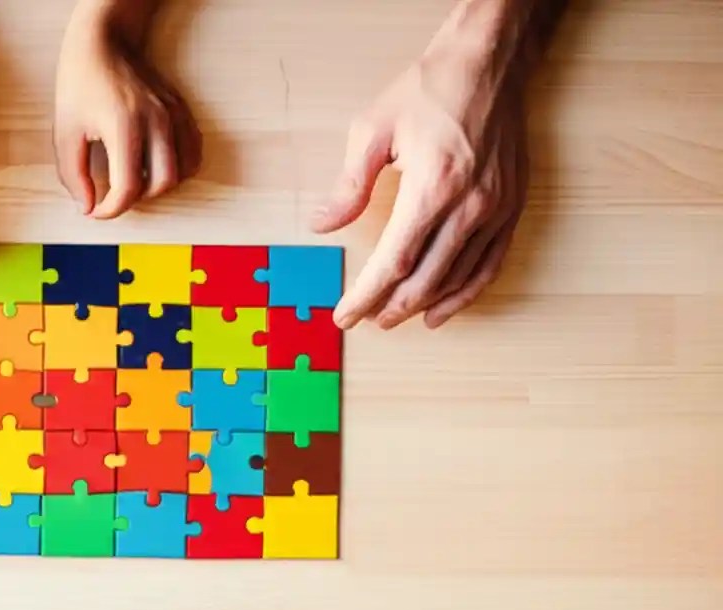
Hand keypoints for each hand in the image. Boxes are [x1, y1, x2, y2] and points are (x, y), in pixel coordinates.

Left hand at [53, 2, 201, 218]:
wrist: (103, 44)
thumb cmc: (80, 84)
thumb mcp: (64, 132)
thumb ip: (73, 175)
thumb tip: (88, 207)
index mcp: (124, 126)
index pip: (128, 187)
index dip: (111, 210)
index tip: (96, 211)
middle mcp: (155, 121)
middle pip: (160, 184)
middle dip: (135, 199)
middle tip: (113, 193)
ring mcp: (173, 115)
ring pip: (182, 172)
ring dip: (159, 186)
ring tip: (134, 178)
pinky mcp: (182, 111)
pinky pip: (193, 153)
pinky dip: (179, 169)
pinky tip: (155, 166)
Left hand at [312, 9, 531, 329]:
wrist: (487, 64)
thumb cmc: (428, 91)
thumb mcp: (372, 130)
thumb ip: (349, 185)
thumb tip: (322, 224)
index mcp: (432, 187)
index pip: (394, 260)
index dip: (367, 294)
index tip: (346, 315)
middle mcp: (470, 205)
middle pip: (427, 277)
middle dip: (392, 306)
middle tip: (367, 320)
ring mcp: (496, 209)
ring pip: (459, 277)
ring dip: (427, 304)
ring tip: (397, 318)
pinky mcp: (512, 207)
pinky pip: (491, 263)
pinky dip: (467, 291)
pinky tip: (445, 306)